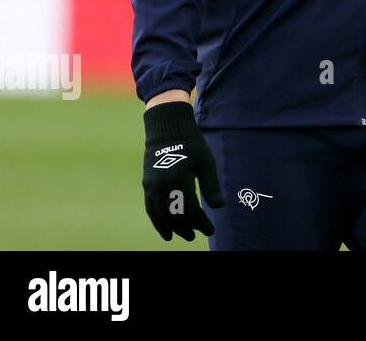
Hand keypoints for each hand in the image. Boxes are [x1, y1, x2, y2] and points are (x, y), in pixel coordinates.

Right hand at [142, 100, 224, 240]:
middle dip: (187, 228)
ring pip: (161, 215)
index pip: (190, 211)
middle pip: (174, 216)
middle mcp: (162, 186)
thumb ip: (211, 186)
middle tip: (197, 235)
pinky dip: (158, 222)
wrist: (167, 129)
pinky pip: (151, 209)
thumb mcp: (206, 163)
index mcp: (178, 180)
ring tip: (184, 236)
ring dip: (173, 228)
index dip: (201, 223)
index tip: (210, 230)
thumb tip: (219, 207)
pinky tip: (166, 231)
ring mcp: (151, 187)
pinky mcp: (147, 185)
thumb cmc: (192, 144)